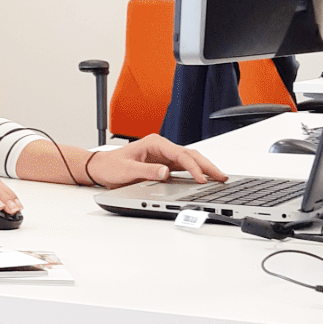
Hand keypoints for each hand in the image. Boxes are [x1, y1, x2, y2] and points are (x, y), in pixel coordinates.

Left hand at [85, 133, 226, 188]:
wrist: (100, 168)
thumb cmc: (110, 166)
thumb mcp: (126, 170)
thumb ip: (146, 171)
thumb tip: (165, 172)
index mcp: (154, 143)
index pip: (180, 154)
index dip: (193, 167)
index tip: (202, 179)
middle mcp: (161, 147)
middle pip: (189, 155)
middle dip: (206, 166)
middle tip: (222, 177)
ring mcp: (163, 156)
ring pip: (189, 161)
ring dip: (204, 169)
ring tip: (220, 178)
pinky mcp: (163, 165)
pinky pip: (183, 168)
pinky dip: (195, 173)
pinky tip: (205, 180)